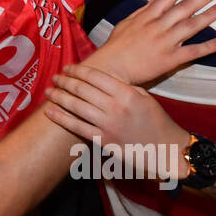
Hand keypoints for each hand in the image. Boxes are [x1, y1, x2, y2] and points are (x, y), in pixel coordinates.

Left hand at [45, 64, 189, 167]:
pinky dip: (61, 118)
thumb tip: (100, 78)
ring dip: (59, 97)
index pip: (95, 76)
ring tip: (49, 91)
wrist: (166, 148)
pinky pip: (77, 127)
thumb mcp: (143, 96)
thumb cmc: (156, 120)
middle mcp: (115, 107)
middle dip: (65, 81)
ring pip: (76, 106)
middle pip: (82, 89)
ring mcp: (108, 125)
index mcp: (126, 93)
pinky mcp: (103, 140)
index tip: (67, 67)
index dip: (78, 70)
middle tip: (55, 77)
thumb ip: (122, 86)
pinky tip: (50, 111)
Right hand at [84, 0, 215, 85]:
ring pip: (191, 26)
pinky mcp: (170, 59)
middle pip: (184, 8)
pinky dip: (207, 47)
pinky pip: (192, 51)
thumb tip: (154, 2)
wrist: (112, 68)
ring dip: (209, 16)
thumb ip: (142, 12)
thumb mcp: (126, 23)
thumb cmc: (116, 47)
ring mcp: (165, 42)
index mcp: (147, 17)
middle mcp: (158, 26)